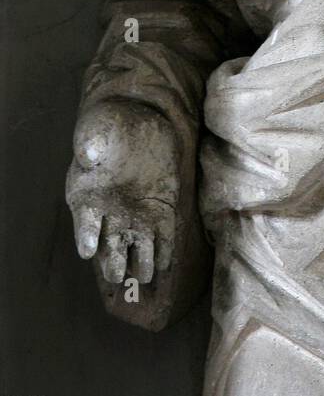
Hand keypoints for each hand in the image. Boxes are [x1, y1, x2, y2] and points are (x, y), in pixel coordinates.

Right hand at [66, 101, 179, 284]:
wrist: (136, 120)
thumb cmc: (107, 126)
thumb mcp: (95, 128)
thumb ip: (89, 141)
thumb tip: (87, 154)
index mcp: (87, 196)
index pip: (85, 223)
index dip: (86, 236)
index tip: (88, 249)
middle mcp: (110, 213)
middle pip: (110, 244)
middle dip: (113, 261)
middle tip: (117, 275)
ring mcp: (136, 214)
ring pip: (137, 246)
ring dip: (140, 261)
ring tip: (144, 275)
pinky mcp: (162, 209)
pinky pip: (163, 234)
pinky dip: (164, 249)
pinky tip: (165, 261)